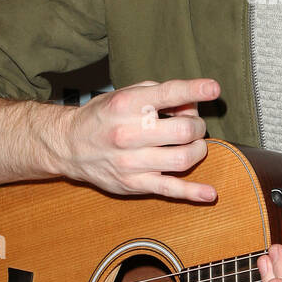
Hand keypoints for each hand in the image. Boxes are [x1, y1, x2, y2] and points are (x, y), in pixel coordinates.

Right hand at [62, 77, 220, 199]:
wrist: (68, 145)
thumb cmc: (103, 117)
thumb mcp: (125, 94)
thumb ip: (159, 94)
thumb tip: (192, 104)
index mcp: (127, 104)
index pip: (168, 94)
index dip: (195, 90)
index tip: (213, 88)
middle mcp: (128, 133)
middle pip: (183, 130)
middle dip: (197, 126)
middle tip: (192, 124)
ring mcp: (132, 161)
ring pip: (183, 158)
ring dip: (197, 150)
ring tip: (192, 145)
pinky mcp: (134, 184)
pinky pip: (169, 189)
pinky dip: (192, 192)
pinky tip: (209, 193)